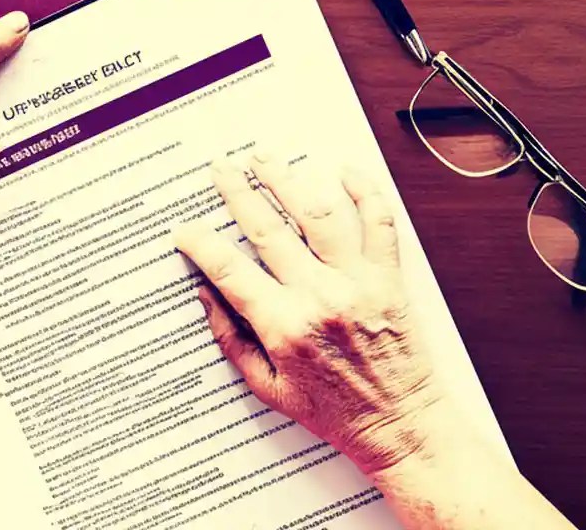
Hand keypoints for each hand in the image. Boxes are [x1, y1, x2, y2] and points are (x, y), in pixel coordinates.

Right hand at [173, 151, 448, 475]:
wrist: (399, 425)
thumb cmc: (336, 413)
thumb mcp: (268, 388)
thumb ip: (232, 339)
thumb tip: (208, 294)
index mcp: (283, 327)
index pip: (230, 270)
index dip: (201, 244)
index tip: (186, 230)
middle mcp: (319, 298)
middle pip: (268, 229)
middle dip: (238, 192)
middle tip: (221, 168)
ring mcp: (356, 284)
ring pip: (317, 214)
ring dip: (287, 180)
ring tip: (266, 159)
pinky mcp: (389, 279)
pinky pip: (380, 224)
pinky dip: (365, 193)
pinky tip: (345, 173)